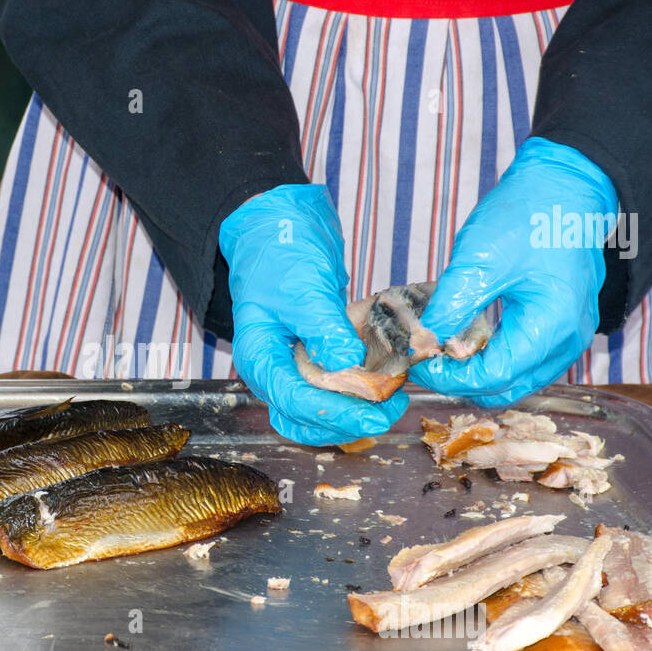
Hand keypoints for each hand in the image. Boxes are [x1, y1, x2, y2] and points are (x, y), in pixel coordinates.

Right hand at [220, 183, 407, 443]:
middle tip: (391, 409)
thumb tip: (348, 367)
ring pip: (319, 414)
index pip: (293, 401)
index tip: (374, 413)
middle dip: (347, 421)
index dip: (335, 413)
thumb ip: (324, 329)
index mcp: (259, 357)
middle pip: (304, 419)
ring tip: (393, 399)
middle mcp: (273, 370)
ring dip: (354, 415)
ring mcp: (292, 368)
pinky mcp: (314, 361)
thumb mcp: (303, 288)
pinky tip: (385, 385)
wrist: (279, 228)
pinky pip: (333, 393)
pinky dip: (358, 397)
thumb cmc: (281, 253)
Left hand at [409, 137, 617, 406]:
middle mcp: (568, 341)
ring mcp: (569, 337)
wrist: (566, 186)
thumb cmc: (529, 214)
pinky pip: (525, 361)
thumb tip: (424, 343)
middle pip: (506, 387)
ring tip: (441, 349)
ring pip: (516, 379)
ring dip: (476, 372)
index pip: (493, 376)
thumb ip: (452, 307)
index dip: (449, 376)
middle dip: (461, 380)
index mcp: (552, 325)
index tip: (417, 360)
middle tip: (425, 359)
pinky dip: (493, 359)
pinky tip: (465, 339)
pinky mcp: (561, 328)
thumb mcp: (479, 258)